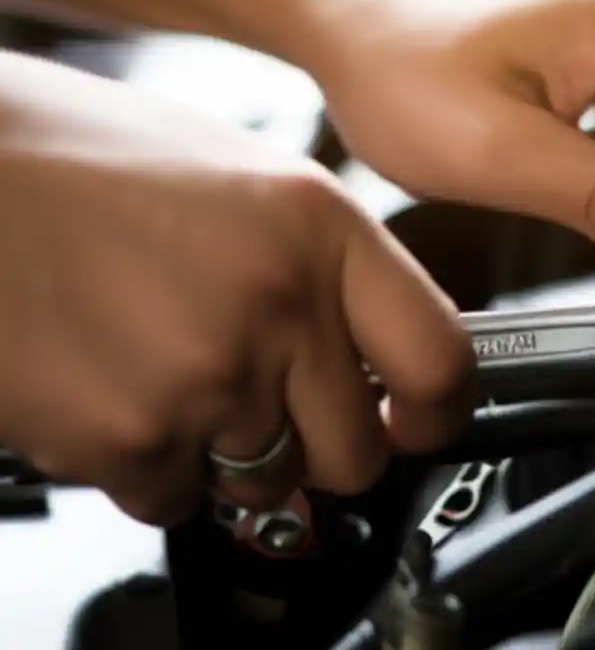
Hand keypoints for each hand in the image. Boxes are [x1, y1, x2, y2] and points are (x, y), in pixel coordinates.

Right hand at [0, 51, 473, 524]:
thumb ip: (327, 269)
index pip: (441, 358)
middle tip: (268, 402)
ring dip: (227, 453)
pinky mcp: (131, 437)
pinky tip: (115, 387)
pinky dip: (150, 464)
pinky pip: (175, 498)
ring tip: (167, 369)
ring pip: (266, 485)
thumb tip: (378, 349)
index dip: (442, 412)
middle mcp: (278, 305)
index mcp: (321, 230)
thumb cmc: (84, 163)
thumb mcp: (248, 184)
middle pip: (356, 454)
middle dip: (318, 444)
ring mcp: (207, 378)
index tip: (422, 425)